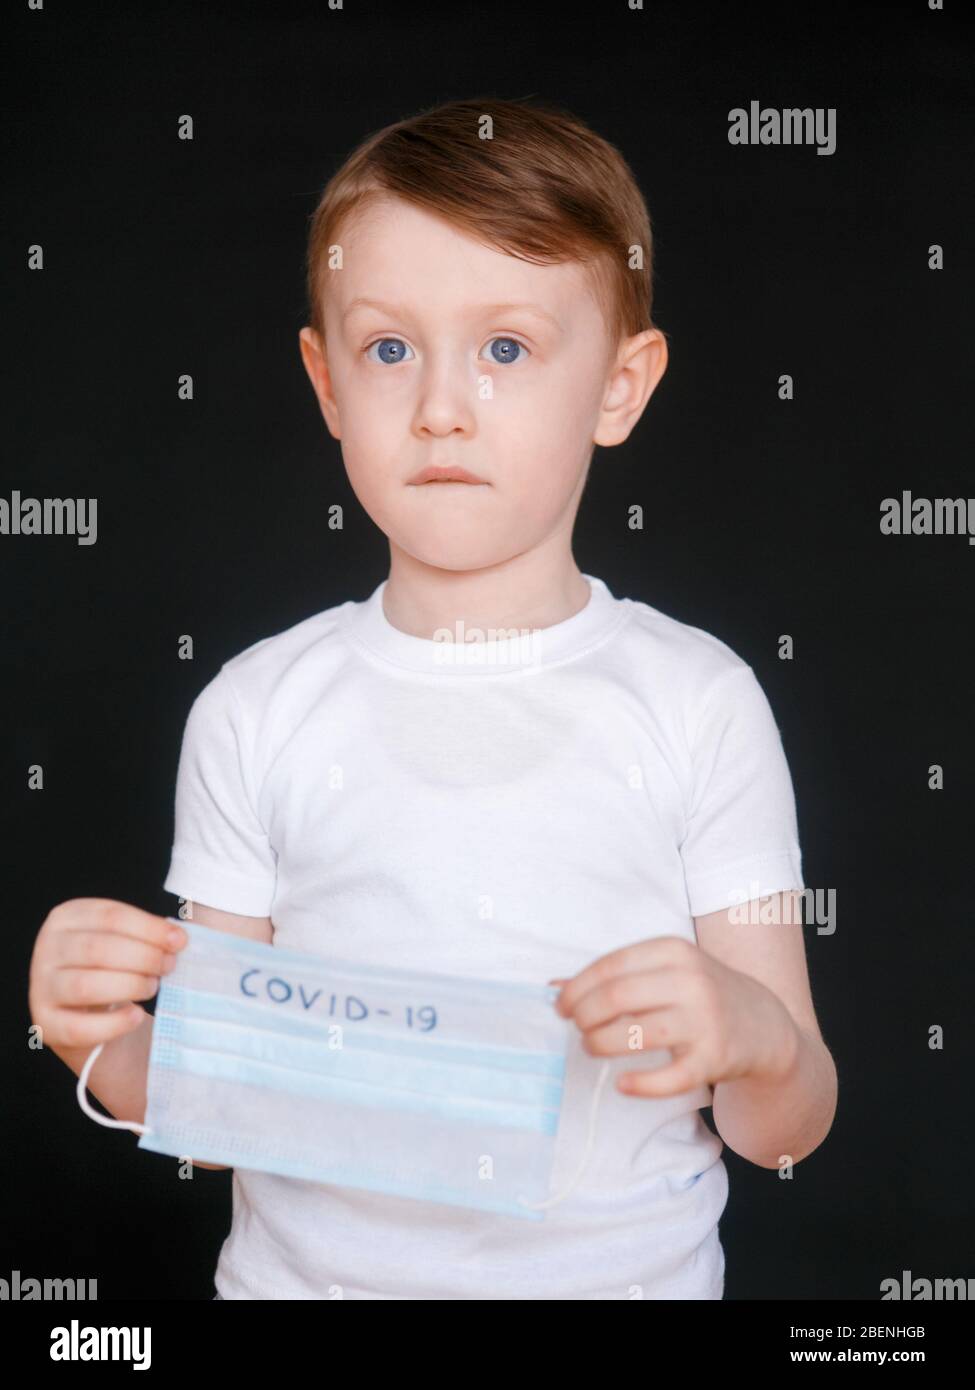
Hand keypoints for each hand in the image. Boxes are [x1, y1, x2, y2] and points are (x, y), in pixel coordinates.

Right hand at [29, 899, 187, 1053]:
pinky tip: (137, 1016)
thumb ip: (149, 932)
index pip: (110, 916)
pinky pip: (79, 1027)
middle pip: (97, 949)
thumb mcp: (124, 939)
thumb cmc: (114, 968)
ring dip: (130, 986)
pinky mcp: (46, 1024)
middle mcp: (47, 948)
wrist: (93, 1015)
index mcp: (67, 917)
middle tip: (169, 966)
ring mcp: (42, 987)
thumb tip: (177, 936)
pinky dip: (114, 1024)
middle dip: (143, 957)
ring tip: (153, 987)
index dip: (149, 928)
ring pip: (86, 985)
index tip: (179, 940)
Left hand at [551, 936, 797, 1097]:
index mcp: (673, 951)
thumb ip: (614, 976)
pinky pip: (669, 1077)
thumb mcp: (664, 971)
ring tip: (592, 1047)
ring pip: (637, 1034)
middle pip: (618, 997)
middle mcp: (691, 981)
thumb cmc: (699, 994)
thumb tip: (554, 988)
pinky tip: (621, 1084)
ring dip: (602, 1043)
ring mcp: (705, 1020)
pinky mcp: (714, 1059)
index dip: (577, 988)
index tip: (561, 1007)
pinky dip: (639, 1084)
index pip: (610, 966)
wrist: (764, 1024)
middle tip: (578, 1029)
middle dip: (585, 1015)